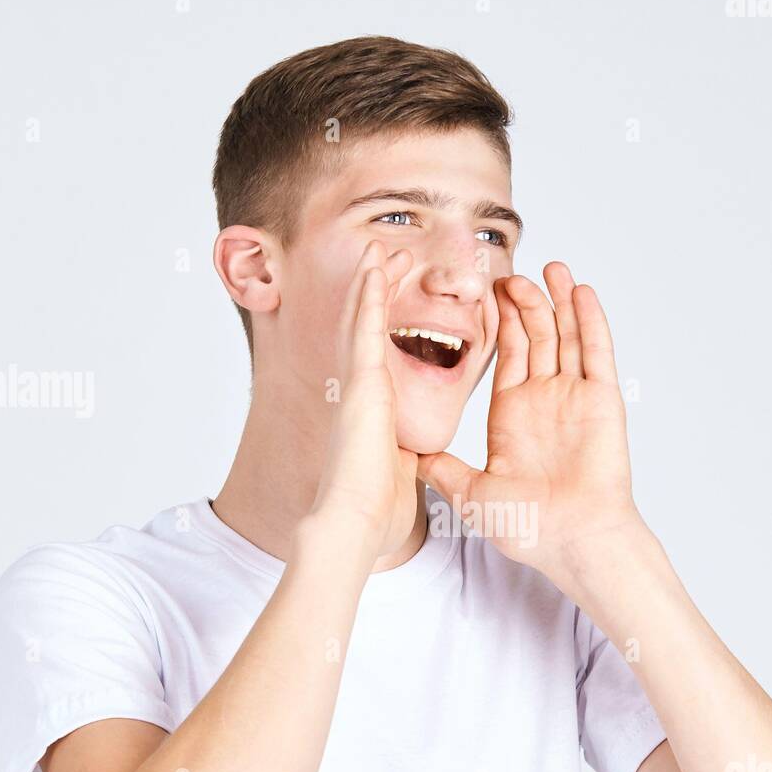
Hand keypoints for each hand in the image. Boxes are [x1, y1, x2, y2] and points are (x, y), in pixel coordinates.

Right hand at [311, 241, 418, 560]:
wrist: (356, 523)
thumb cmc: (374, 512)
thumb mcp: (397, 474)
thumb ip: (403, 458)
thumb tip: (415, 462)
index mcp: (371, 413)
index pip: (379, 359)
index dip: (385, 327)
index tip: (397, 304)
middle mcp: (359, 393)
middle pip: (365, 330)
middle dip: (375, 293)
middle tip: (388, 260)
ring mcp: (357, 385)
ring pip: (361, 320)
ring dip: (371, 282)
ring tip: (381, 248)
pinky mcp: (361, 383)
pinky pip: (366, 328)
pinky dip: (370, 294)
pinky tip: (377, 265)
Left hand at [417, 261, 645, 592]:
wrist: (571, 542)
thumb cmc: (528, 527)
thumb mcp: (471, 494)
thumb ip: (443, 470)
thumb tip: (409, 458)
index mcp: (513, 415)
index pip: (507, 354)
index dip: (499, 323)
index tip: (486, 292)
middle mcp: (545, 400)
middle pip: (537, 336)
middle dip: (525, 302)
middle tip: (509, 271)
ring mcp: (576, 397)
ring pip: (567, 335)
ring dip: (558, 301)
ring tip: (548, 266)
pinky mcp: (602, 400)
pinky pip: (596, 352)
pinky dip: (590, 321)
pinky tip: (581, 292)